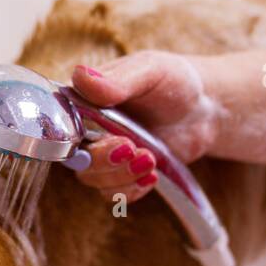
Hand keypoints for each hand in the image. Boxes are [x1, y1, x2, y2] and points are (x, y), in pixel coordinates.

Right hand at [70, 52, 219, 202]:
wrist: (206, 109)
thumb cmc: (175, 81)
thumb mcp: (150, 70)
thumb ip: (118, 79)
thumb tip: (81, 76)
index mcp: (84, 100)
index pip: (59, 124)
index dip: (74, 138)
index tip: (106, 135)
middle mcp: (88, 129)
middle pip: (76, 158)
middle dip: (104, 160)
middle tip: (132, 147)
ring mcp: (104, 154)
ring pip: (93, 179)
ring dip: (120, 176)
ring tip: (150, 159)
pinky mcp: (122, 174)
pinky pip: (113, 194)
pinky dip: (131, 190)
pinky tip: (153, 176)